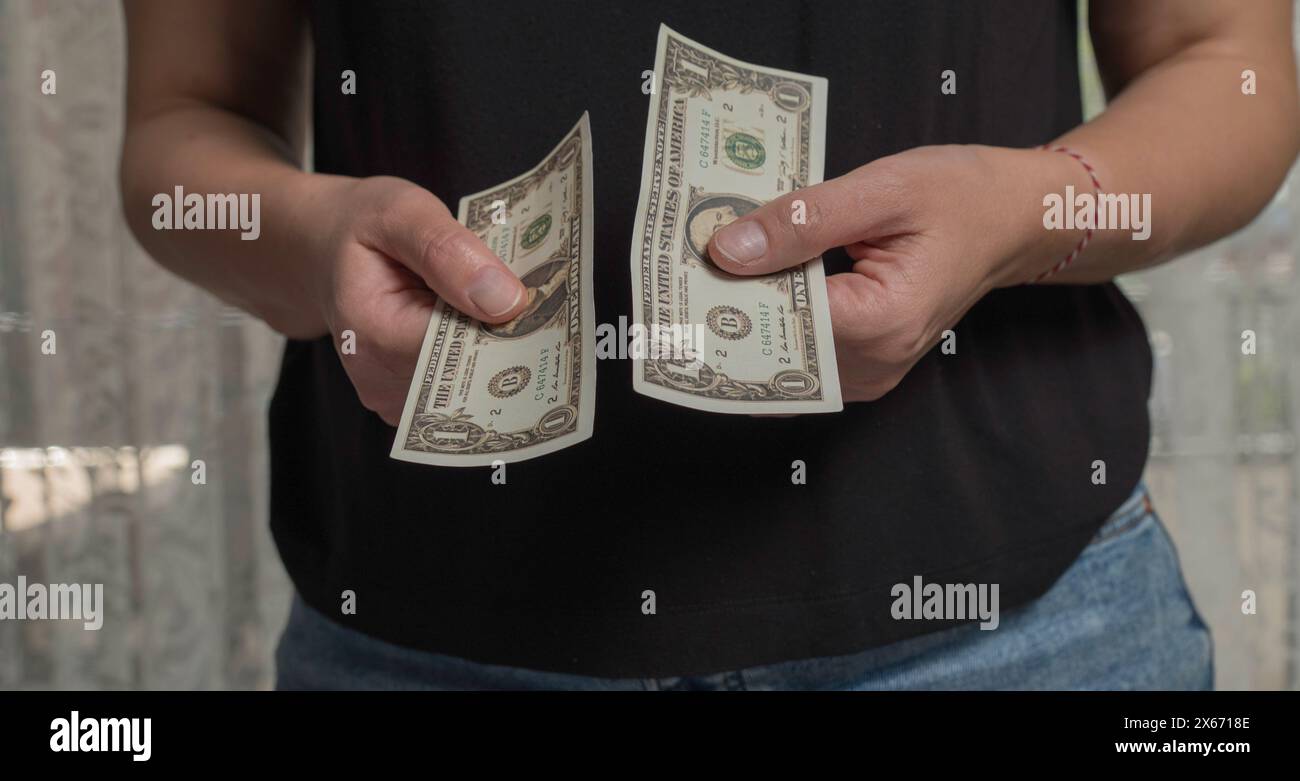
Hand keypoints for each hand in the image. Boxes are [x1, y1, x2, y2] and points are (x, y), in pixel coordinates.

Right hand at [310, 176, 526, 423]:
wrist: (320, 250)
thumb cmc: (359, 226)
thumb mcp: (399, 212)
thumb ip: (448, 250)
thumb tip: (506, 300)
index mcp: (376, 333)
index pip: (465, 349)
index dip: (509, 327)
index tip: (546, 302)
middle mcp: (382, 380)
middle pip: (473, 376)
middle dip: (511, 340)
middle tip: (543, 302)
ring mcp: (394, 397)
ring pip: (472, 387)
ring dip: (499, 349)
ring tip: (513, 308)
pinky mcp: (409, 400)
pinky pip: (460, 387)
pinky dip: (481, 355)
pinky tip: (491, 324)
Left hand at [707, 145, 1081, 402]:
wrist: (1014, 220)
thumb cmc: (961, 196)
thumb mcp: (883, 189)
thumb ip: (803, 221)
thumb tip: (727, 249)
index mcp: (879, 322)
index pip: (776, 319)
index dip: (728, 290)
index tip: (683, 266)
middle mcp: (872, 364)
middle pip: (773, 342)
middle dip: (731, 300)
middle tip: (690, 258)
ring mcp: (867, 374)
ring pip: (782, 351)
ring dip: (750, 308)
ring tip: (723, 261)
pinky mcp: (861, 368)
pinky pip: (801, 351)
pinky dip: (776, 316)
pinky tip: (759, 278)